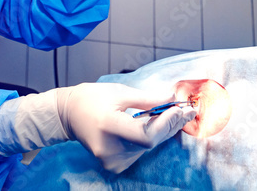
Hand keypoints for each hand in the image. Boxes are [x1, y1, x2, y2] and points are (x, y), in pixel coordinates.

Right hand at [56, 83, 195, 173]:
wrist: (68, 115)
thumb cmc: (91, 99)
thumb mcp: (120, 92)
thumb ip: (148, 99)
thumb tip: (172, 97)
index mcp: (109, 127)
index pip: (146, 135)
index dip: (166, 123)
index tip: (180, 108)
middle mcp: (110, 149)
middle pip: (150, 142)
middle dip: (171, 124)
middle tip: (189, 110)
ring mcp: (111, 160)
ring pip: (148, 148)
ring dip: (163, 131)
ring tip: (176, 115)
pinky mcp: (114, 165)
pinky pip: (140, 151)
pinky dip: (152, 138)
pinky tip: (159, 125)